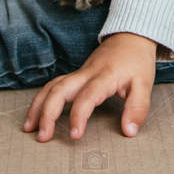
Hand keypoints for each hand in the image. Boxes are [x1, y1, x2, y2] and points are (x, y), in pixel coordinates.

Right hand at [22, 32, 157, 141]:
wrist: (131, 37)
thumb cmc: (137, 62)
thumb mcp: (144, 85)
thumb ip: (138, 108)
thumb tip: (129, 131)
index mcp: (104, 76)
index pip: (86, 97)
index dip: (79, 116)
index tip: (75, 135)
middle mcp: (86, 74)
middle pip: (59, 89)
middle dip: (47, 113)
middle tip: (42, 137)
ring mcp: (78, 73)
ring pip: (51, 86)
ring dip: (38, 106)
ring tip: (29, 128)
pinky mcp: (74, 75)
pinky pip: (53, 85)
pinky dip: (41, 99)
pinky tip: (35, 114)